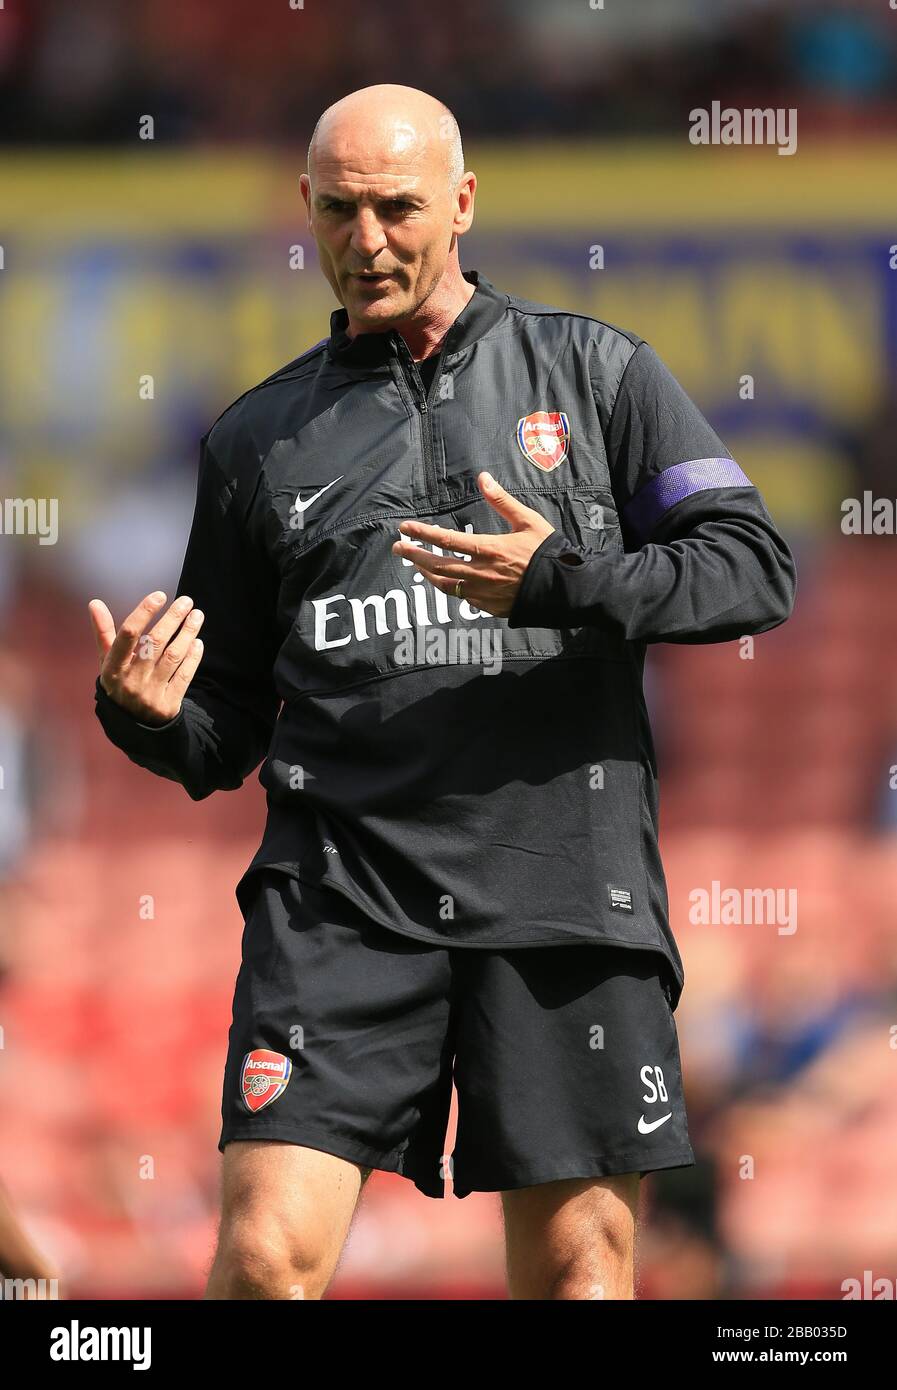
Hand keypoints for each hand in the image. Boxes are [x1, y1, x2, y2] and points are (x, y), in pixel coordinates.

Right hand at [88, 591, 204, 724]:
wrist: (132, 726)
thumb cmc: (120, 683)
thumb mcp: (107, 662)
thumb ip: (103, 633)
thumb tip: (95, 603)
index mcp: (113, 668)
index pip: (128, 634)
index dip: (144, 612)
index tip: (160, 595)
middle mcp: (131, 680)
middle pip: (155, 643)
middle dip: (172, 618)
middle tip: (186, 601)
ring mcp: (150, 694)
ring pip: (173, 657)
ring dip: (187, 633)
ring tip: (197, 615)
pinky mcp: (168, 705)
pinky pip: (184, 676)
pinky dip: (193, 657)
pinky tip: (197, 641)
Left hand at [390, 471, 555, 618]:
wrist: (565, 589)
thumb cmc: (548, 552)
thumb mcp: (527, 521)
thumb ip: (502, 501)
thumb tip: (483, 478)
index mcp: (489, 549)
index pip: (447, 540)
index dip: (422, 533)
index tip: (404, 528)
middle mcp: (482, 573)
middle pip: (438, 565)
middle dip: (415, 555)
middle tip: (398, 548)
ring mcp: (484, 593)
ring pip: (446, 585)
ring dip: (427, 574)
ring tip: (416, 565)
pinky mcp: (490, 607)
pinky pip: (463, 598)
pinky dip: (450, 589)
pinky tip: (444, 582)